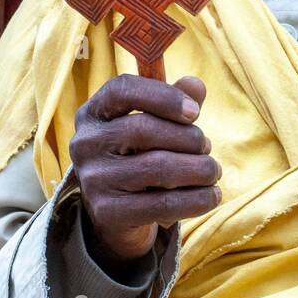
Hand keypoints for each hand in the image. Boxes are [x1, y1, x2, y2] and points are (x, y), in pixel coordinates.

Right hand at [70, 74, 220, 270]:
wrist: (116, 211)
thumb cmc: (139, 155)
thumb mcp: (153, 124)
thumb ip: (173, 101)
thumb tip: (195, 85)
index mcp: (93, 113)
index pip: (122, 90)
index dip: (163, 96)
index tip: (195, 112)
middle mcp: (85, 143)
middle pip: (143, 129)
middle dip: (188, 137)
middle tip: (206, 146)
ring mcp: (93, 180)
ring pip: (157, 167)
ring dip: (198, 168)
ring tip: (212, 171)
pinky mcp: (108, 212)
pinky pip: (162, 204)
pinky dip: (196, 200)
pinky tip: (211, 196)